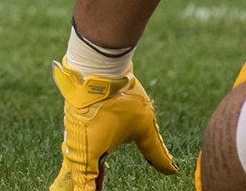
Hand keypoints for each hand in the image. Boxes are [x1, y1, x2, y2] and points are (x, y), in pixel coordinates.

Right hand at [50, 59, 176, 190]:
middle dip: (84, 185)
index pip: (85, 185)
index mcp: (91, 153)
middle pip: (77, 175)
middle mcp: (78, 145)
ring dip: (84, 172)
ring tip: (93, 181)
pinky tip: (92, 155)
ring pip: (76, 159)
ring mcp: (74, 131)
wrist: (98, 66)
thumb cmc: (120, 98)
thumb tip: (171, 171)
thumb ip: (156, 152)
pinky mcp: (75, 118)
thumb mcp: (144, 128)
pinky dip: (83, 155)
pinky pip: (77, 145)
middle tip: (82, 190)